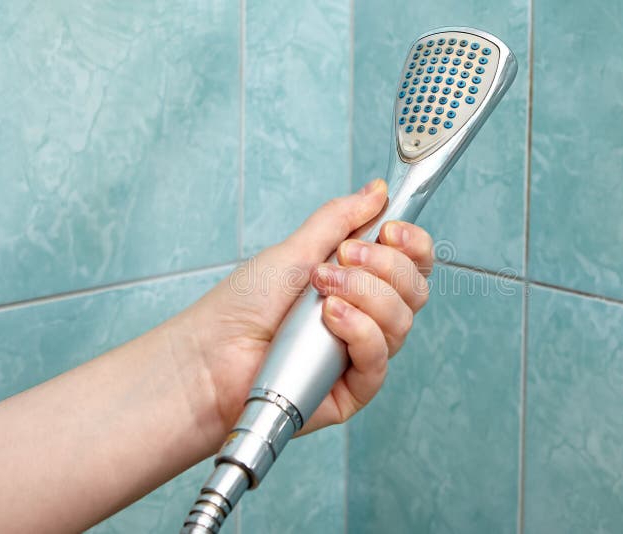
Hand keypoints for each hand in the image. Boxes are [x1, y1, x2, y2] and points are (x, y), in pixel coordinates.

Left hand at [178, 179, 432, 447]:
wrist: (209, 355)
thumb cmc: (242, 306)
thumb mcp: (295, 251)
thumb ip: (339, 220)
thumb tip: (377, 191)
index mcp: (357, 283)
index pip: (411, 264)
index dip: (413, 245)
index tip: (390, 231)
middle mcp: (366, 317)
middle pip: (414, 290)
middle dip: (385, 266)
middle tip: (342, 257)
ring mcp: (360, 353)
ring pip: (401, 322)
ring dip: (366, 294)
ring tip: (322, 288)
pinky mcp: (353, 389)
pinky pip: (379, 359)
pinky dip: (360, 330)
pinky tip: (331, 317)